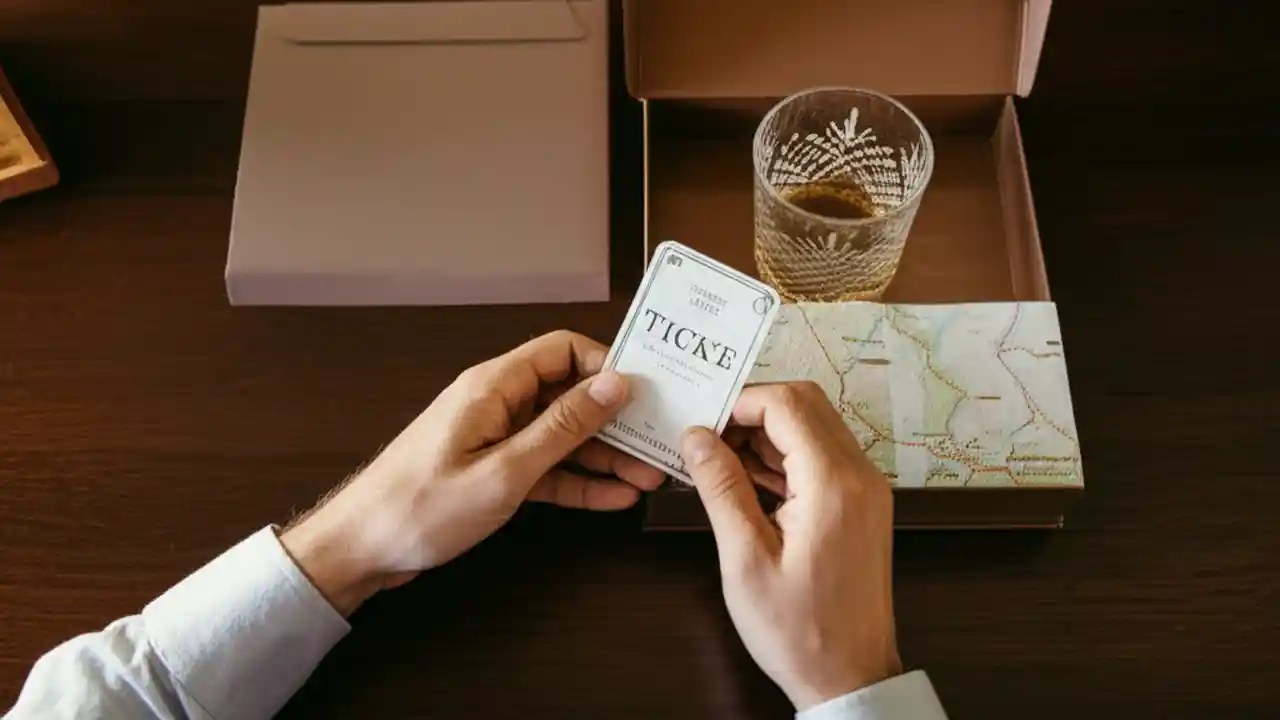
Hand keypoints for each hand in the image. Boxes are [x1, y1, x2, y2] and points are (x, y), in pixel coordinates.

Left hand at [281, 330, 664, 615]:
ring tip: (650, 478)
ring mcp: (495, 438)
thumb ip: (562, 428)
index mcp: (493, 387)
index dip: (607, 367)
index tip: (647, 393)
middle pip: (569, 396)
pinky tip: (614, 498)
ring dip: (605, 456)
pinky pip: (546, 467)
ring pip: (563, 436)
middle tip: (660, 443)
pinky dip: (578, 481)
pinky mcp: (493, 470)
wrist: (360, 550)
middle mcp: (496, 403)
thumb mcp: (504, 471)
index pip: (562, 351)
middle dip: (617, 420)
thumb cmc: (420, 507)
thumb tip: (614, 386)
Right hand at [678, 382, 900, 710]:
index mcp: (834, 484)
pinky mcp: (861, 505)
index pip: (787, 404)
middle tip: (705, 438)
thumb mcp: (745, 559)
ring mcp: (865, 490)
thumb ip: (721, 488)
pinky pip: (820, 458)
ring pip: (812, 428)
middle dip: (750, 412)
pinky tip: (744, 482)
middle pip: (804, 405)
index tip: (700, 421)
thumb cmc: (799, 631)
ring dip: (764, 435)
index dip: (738, 403)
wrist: (850, 677)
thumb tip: (696, 438)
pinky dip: (782, 458)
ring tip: (716, 462)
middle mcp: (859, 476)